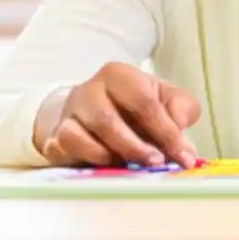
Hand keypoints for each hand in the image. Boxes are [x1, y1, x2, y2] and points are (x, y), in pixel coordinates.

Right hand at [35, 62, 201, 167]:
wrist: (98, 111)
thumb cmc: (138, 105)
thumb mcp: (167, 99)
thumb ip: (182, 109)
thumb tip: (180, 130)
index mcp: (119, 75)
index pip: (143, 102)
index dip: (165, 131)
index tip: (182, 156)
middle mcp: (89, 90)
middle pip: (107, 120)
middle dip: (135, 147)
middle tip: (156, 163)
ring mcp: (69, 113)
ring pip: (78, 136)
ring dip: (108, 156)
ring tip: (129, 164)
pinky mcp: (55, 137)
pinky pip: (64, 150)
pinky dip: (86, 160)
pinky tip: (106, 164)